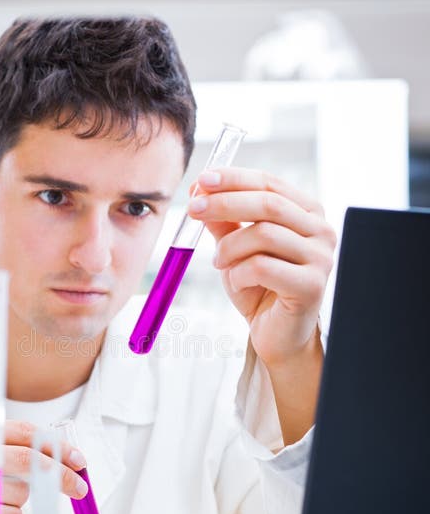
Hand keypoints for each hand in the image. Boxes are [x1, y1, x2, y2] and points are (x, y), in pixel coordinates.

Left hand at [187, 167, 335, 369]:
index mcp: (307, 213)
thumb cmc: (260, 288)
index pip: (270, 184)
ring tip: (219, 263)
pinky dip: (238, 274)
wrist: (277, 335)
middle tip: (194, 210)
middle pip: (268, 204)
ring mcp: (320, 257)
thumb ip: (223, 220)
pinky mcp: (312, 285)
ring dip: (229, 248)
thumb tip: (198, 190)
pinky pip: (262, 267)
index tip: (201, 180)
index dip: (234, 178)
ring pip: (263, 235)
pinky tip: (238, 283)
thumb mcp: (236, 248)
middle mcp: (320, 230)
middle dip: (224, 203)